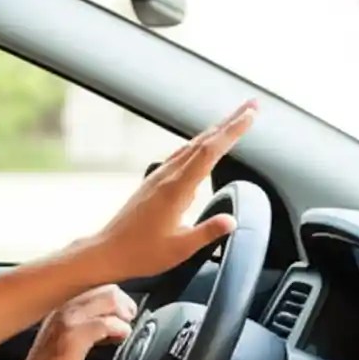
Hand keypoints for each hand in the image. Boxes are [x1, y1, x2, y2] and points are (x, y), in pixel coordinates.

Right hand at [0, 285, 137, 359]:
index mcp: (55, 321)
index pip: (86, 295)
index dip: (108, 302)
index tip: (120, 316)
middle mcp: (58, 316)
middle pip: (97, 289)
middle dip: (118, 300)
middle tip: (129, 314)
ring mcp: (64, 324)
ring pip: (102, 299)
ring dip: (119, 309)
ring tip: (128, 321)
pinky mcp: (72, 337)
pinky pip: (103, 323)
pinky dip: (117, 327)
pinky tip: (122, 334)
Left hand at [80, 100, 257, 282]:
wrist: (107, 252)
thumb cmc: (141, 253)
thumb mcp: (179, 249)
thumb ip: (207, 232)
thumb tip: (232, 220)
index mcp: (175, 189)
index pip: (209, 152)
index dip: (232, 131)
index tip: (250, 115)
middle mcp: (166, 176)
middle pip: (203, 141)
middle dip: (229, 122)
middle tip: (251, 106)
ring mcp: (158, 177)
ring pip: (191, 146)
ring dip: (214, 132)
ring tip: (233, 121)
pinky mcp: (153, 183)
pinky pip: (180, 156)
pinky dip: (198, 146)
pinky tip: (202, 148)